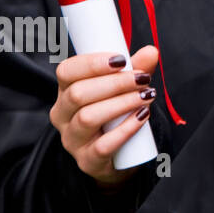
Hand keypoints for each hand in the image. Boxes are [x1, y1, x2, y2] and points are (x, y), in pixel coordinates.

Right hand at [51, 46, 158, 187]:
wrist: (117, 156)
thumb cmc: (116, 115)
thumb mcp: (123, 88)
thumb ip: (136, 69)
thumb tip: (151, 51)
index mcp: (66, 91)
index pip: (66, 71)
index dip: (92, 63)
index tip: (121, 59)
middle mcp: (62, 115)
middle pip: (78, 94)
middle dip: (115, 83)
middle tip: (143, 79)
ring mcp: (72, 140)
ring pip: (87, 117)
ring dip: (121, 103)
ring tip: (147, 96)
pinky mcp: (87, 161)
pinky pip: (103, 145)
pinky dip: (126, 129)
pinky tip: (142, 117)